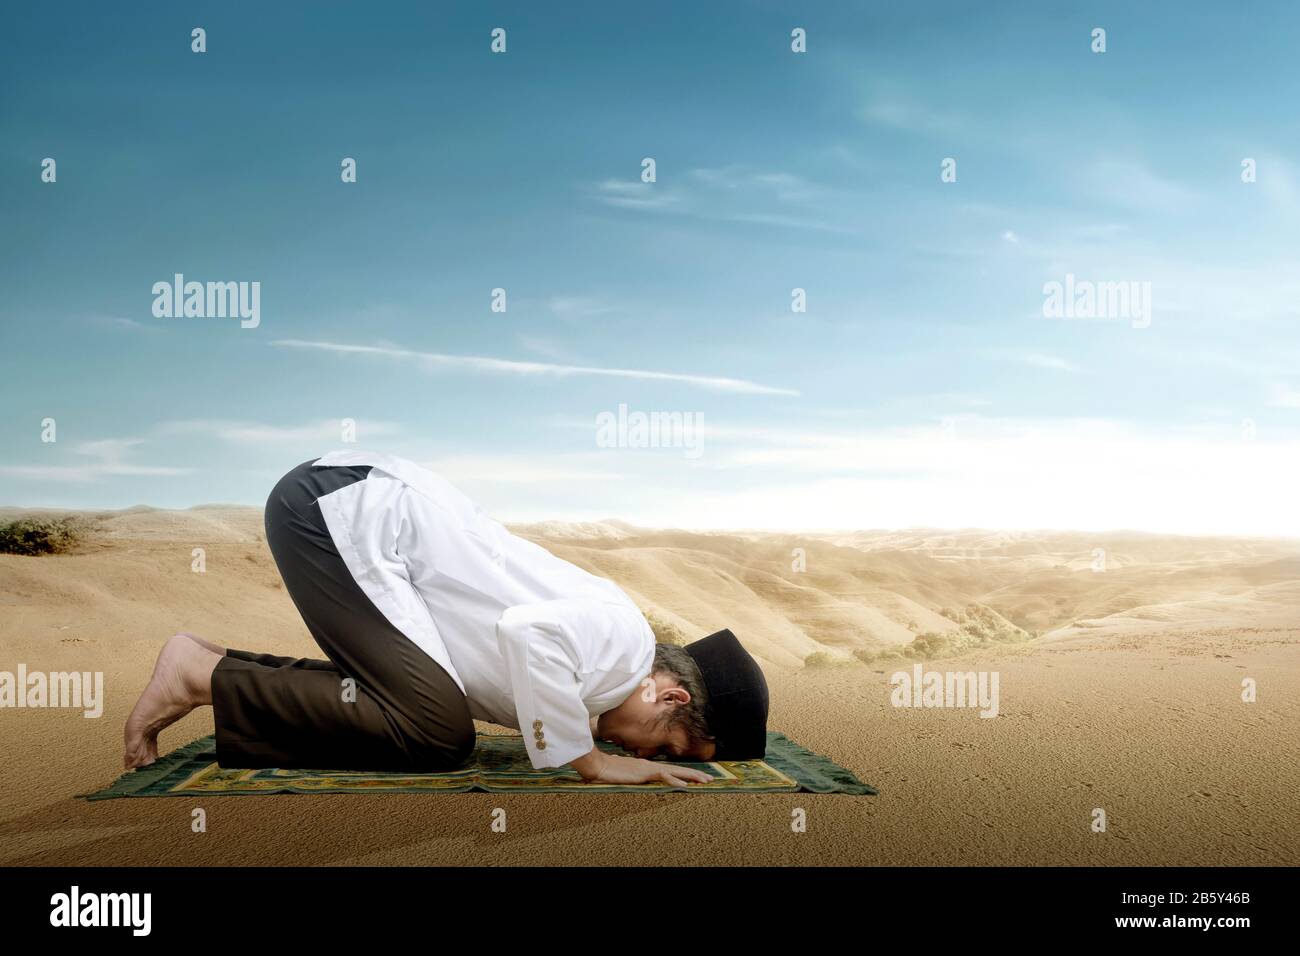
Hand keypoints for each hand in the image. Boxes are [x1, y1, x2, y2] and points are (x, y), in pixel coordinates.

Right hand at [587, 752, 711, 787]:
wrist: (598, 766)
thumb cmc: (607, 772)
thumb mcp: (623, 777)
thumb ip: (630, 779)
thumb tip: (633, 782)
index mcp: (647, 767)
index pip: (670, 770)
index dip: (684, 773)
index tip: (696, 778)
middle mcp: (650, 765)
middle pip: (677, 769)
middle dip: (695, 774)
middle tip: (710, 779)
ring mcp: (648, 768)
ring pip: (675, 771)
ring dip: (691, 776)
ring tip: (705, 781)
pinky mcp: (644, 772)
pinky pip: (663, 777)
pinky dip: (675, 780)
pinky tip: (685, 785)